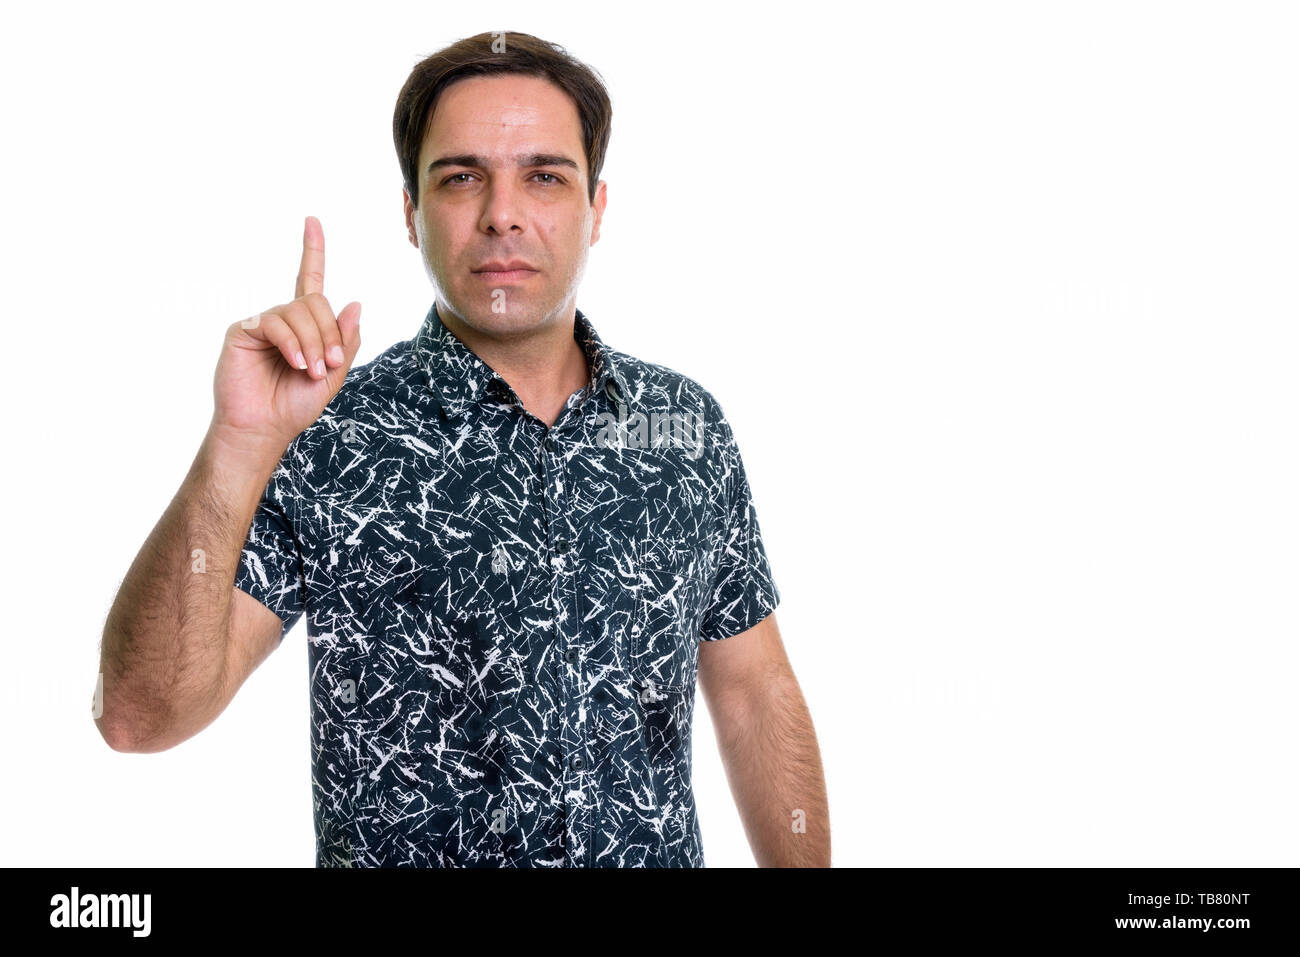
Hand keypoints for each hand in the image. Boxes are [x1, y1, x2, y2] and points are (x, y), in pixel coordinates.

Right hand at [210, 215, 361, 454]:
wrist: (263, 428)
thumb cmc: (294, 405)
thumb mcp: (333, 375)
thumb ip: (346, 341)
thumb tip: (354, 302)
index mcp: (305, 326)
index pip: (310, 281)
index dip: (312, 250)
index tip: (312, 221)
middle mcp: (283, 319)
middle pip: (317, 303)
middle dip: (330, 335)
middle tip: (328, 366)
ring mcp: (262, 323)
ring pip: (300, 312)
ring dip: (313, 343)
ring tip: (309, 371)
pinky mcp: (243, 330)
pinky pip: (275, 323)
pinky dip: (291, 343)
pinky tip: (294, 362)